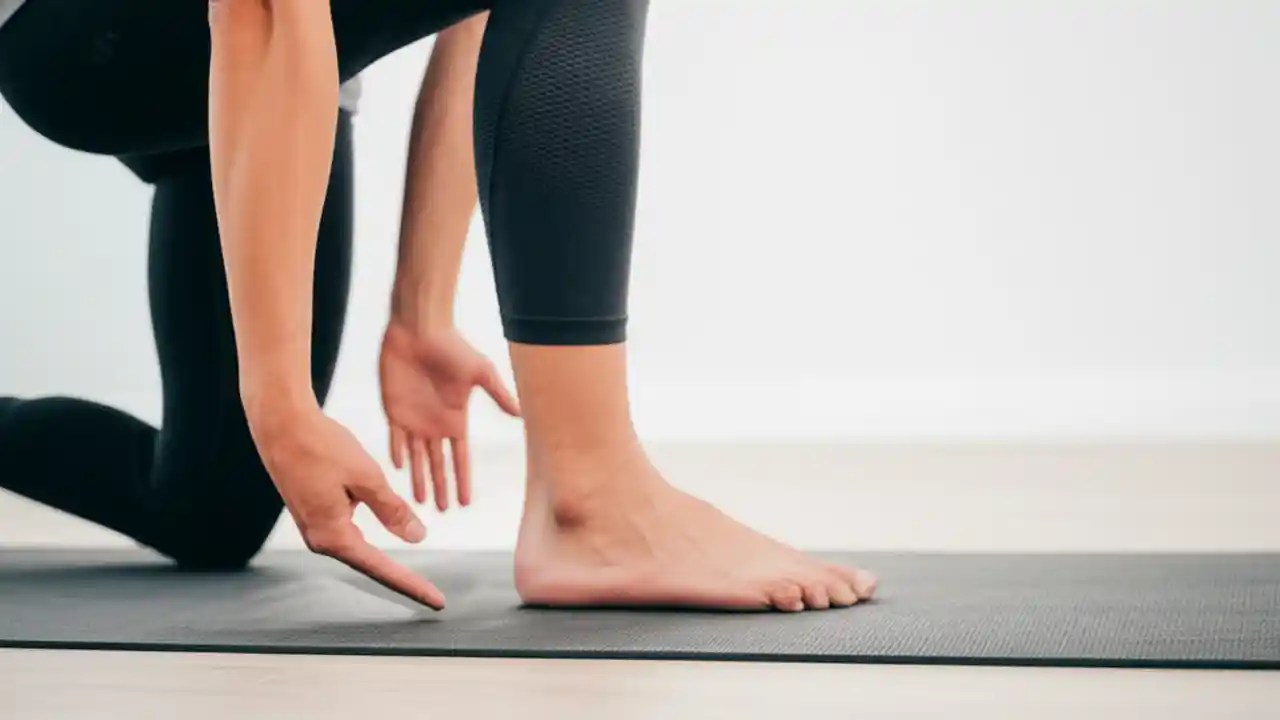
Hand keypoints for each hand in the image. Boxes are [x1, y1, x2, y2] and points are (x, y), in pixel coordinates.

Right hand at [251, 404, 444, 608]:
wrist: (281, 424)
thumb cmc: (321, 446)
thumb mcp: (367, 478)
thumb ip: (393, 510)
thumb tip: (417, 538)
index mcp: (333, 535)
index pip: (381, 568)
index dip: (412, 584)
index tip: (437, 601)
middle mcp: (319, 538)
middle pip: (370, 565)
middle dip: (402, 579)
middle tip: (433, 597)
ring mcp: (313, 526)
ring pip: (358, 547)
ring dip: (384, 561)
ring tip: (412, 578)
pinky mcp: (312, 512)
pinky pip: (347, 532)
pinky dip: (369, 538)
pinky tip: (384, 538)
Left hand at [380, 322, 519, 509]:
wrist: (419, 327)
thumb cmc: (451, 346)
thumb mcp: (480, 372)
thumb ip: (498, 395)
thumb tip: (522, 413)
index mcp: (456, 418)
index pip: (460, 458)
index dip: (462, 480)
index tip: (465, 503)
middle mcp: (435, 423)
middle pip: (437, 464)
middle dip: (441, 487)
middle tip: (442, 512)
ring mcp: (413, 417)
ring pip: (415, 458)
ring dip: (417, 479)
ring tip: (418, 502)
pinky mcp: (393, 408)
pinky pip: (393, 438)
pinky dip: (395, 454)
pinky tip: (397, 469)